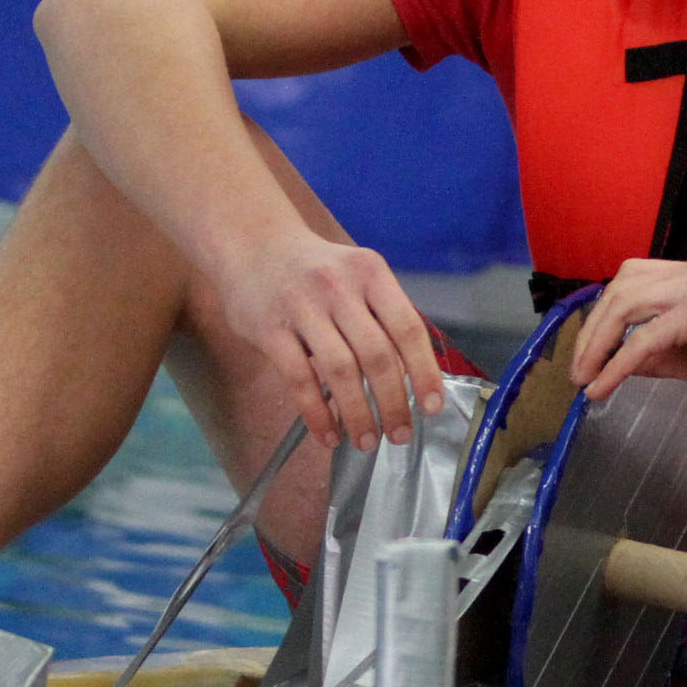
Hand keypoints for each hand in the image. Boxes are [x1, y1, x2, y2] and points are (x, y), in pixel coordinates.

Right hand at [215, 229, 447, 451]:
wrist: (254, 244)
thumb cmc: (315, 271)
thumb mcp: (357, 275)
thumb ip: (383, 316)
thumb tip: (415, 377)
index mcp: (370, 273)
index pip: (407, 328)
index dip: (424, 372)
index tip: (432, 407)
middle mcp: (339, 286)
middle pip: (377, 355)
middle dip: (393, 403)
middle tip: (400, 435)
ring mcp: (302, 306)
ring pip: (340, 371)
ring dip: (358, 414)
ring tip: (367, 441)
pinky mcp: (270, 328)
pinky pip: (299, 379)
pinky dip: (317, 414)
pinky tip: (329, 435)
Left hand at [566, 257, 686, 403]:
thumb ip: (659, 356)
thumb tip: (619, 363)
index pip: (632, 280)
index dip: (604, 312)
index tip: (589, 349)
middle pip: (619, 287)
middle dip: (591, 328)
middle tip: (578, 369)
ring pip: (623, 305)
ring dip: (595, 343)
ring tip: (583, 378)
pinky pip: (643, 340)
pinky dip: (616, 366)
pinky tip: (603, 388)